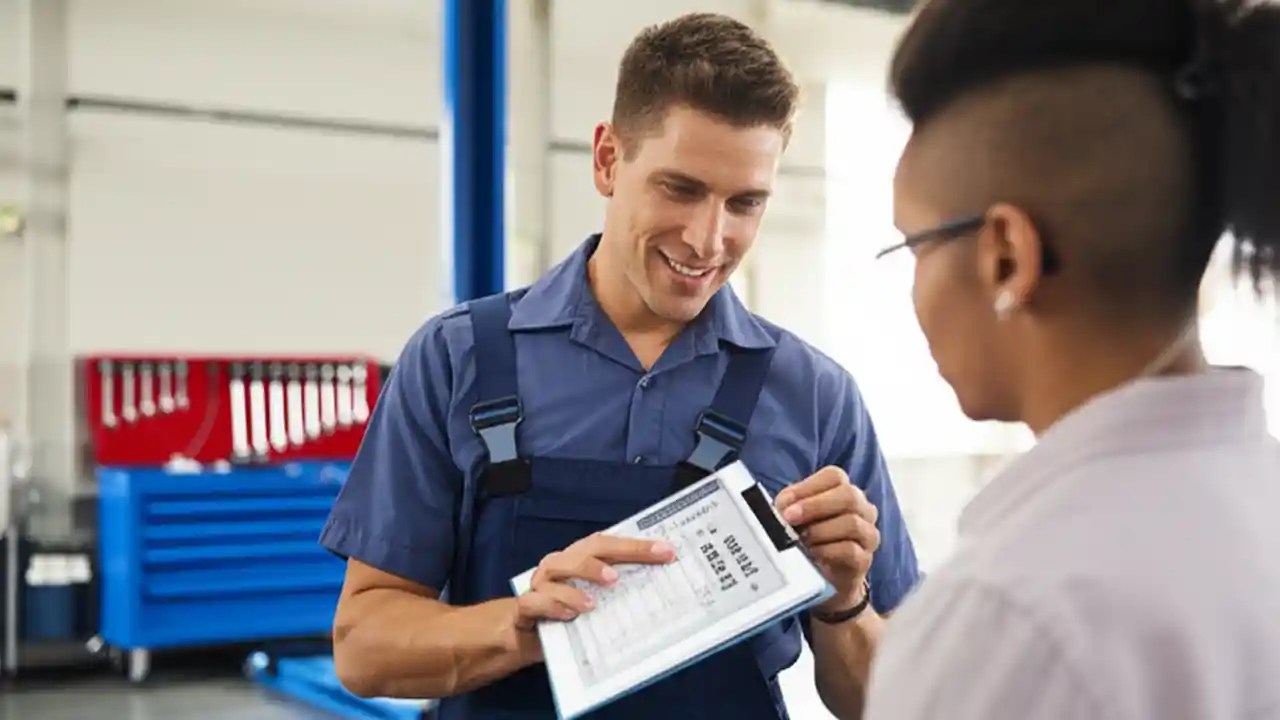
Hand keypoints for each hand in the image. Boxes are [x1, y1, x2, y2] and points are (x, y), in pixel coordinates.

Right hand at [514, 533, 675, 631]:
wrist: (526, 633)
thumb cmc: (566, 611)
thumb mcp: (595, 599)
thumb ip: (619, 590)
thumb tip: (660, 586)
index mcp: (579, 557)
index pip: (610, 545)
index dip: (636, 546)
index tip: (666, 552)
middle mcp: (560, 565)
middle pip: (584, 551)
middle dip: (609, 557)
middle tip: (621, 576)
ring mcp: (541, 584)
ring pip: (556, 572)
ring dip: (576, 584)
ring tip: (594, 603)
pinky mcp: (526, 606)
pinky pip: (535, 601)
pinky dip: (553, 606)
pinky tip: (570, 615)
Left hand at [774, 467, 878, 613]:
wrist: (823, 577)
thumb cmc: (810, 538)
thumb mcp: (796, 518)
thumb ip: (789, 506)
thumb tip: (783, 507)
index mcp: (844, 490)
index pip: (835, 477)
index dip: (808, 487)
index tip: (785, 503)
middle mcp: (863, 508)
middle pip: (848, 496)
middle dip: (814, 506)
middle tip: (789, 519)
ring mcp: (868, 534)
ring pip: (851, 523)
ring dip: (819, 531)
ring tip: (800, 539)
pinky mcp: (865, 559)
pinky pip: (850, 550)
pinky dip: (826, 550)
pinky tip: (811, 554)